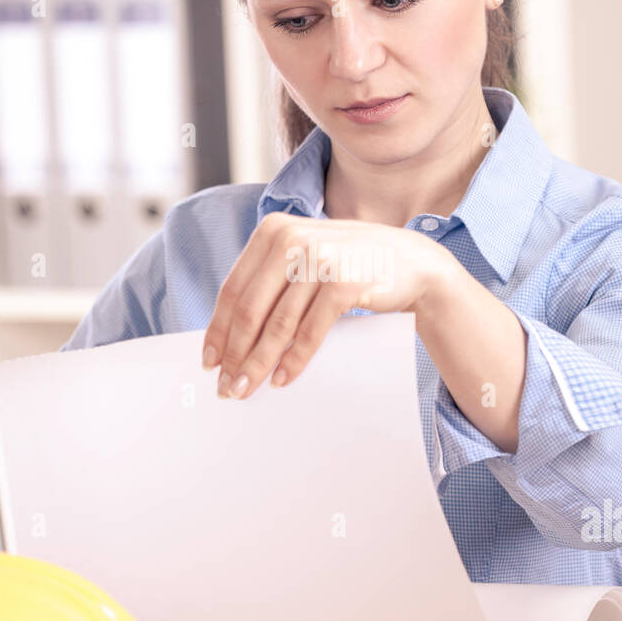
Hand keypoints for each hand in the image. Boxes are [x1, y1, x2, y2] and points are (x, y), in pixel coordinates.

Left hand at [201, 212, 453, 398]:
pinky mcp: (343, 283)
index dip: (218, 330)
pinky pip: (309, 332)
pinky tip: (282, 379)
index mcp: (272, 231)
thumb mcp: (304, 257)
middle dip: (234, 354)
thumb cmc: (351, 265)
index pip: (233, 289)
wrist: (412, 262)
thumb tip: (230, 336)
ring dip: (258, 363)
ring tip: (247, 389)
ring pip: (277, 325)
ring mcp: (318, 259)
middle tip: (226, 386)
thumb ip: (271, 280)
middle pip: (249, 310)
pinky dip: (294, 360)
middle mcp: (291, 238)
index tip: (209, 362)